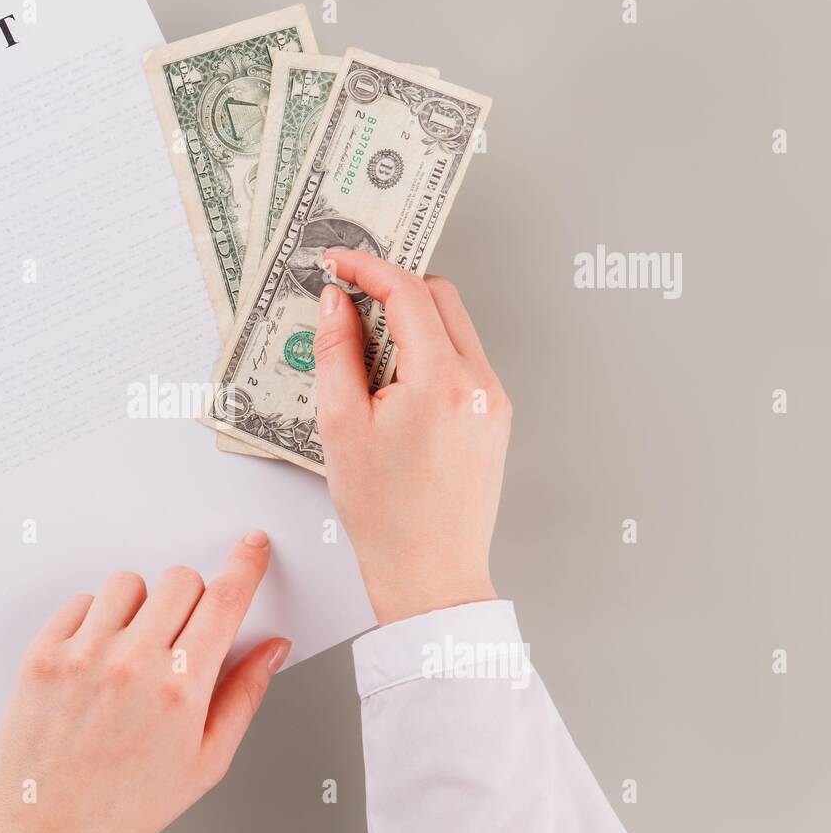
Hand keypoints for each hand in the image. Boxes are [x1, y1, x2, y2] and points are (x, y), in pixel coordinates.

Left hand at [0, 532, 289, 832]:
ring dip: (140, 606)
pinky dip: (94, 619)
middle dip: (192, 598)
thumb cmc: (124, 805)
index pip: (225, 600)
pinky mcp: (44, 654)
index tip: (252, 547)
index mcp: (180, 690)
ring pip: (129, 583)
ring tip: (133, 649)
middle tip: (182, 634)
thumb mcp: (205, 762)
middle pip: (181, 580)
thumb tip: (271, 650)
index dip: (245, 565)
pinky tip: (98, 658)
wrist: (49, 828)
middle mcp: (132, 664)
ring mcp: (83, 655)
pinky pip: (81, 601)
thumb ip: (244, 696)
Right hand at [315, 249, 509, 626]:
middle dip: (393, 288)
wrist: (430, 572)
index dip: (367, 267)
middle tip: (349, 298)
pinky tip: (392, 384)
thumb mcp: (340, 426)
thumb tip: (336, 302)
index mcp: (442, 381)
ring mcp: (494, 399)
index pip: (408, 293)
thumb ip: (336, 352)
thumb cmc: (385, 513)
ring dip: (410, 322)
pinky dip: (427, 353)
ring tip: (365, 354)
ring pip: (454, 328)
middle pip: (440, 298)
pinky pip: (462, 361)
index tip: (338, 261)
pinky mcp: (496, 416)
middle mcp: (480, 382)